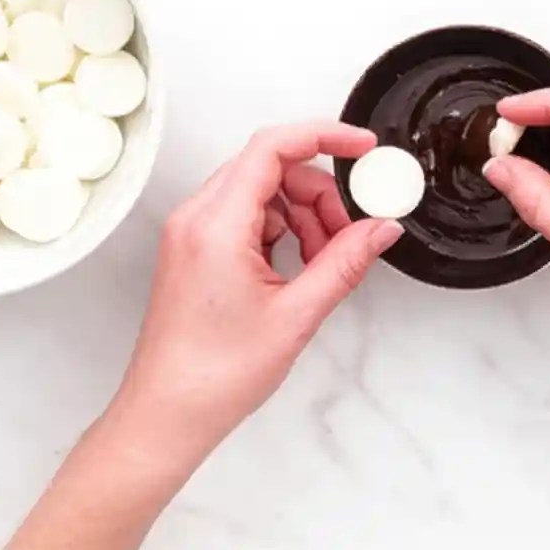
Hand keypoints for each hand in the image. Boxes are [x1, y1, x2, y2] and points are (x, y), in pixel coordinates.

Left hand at [114, 123, 403, 450]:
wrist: (167, 413)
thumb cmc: (213, 375)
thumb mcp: (297, 314)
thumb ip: (346, 262)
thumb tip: (381, 228)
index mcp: (216, 225)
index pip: (273, 147)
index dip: (324, 136)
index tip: (362, 147)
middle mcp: (197, 218)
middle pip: (272, 168)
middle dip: (320, 194)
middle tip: (349, 236)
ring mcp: (193, 232)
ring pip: (263, 191)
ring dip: (304, 215)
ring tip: (322, 263)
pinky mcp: (196, 248)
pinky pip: (248, 215)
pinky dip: (283, 230)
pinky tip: (298, 268)